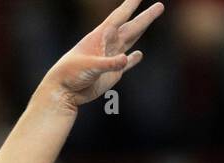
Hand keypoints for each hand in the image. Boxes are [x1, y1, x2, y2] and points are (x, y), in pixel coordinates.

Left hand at [43, 0, 163, 111]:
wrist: (63, 92)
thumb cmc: (70, 74)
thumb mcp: (90, 67)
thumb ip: (109, 64)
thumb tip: (127, 59)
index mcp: (99, 37)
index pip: (119, 17)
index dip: (130, 5)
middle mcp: (107, 45)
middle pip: (130, 27)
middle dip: (145, 17)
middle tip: (160, 6)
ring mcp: (110, 59)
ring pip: (130, 41)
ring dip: (141, 30)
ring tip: (151, 17)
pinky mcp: (111, 74)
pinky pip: (125, 64)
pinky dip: (132, 60)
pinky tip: (139, 54)